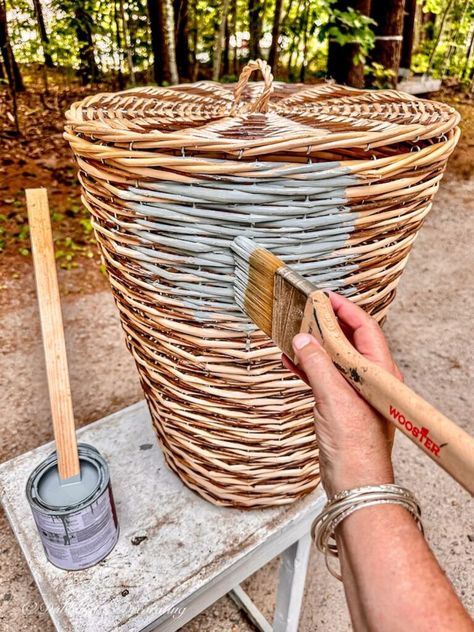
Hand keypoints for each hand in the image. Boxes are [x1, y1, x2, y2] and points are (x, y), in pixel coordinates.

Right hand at [282, 292, 402, 496]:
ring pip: (333, 358)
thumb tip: (302, 340)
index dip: (344, 310)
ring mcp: (354, 392)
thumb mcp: (334, 398)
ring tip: (293, 331)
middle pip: (348, 341)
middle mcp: (370, 378)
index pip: (364, 329)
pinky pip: (323, 377)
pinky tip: (291, 360)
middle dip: (326, 325)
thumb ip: (317, 365)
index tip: (324, 297)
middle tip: (305, 311)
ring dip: (313, 345)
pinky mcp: (340, 405)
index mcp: (379, 372)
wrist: (354, 483)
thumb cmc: (356, 447)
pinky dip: (307, 367)